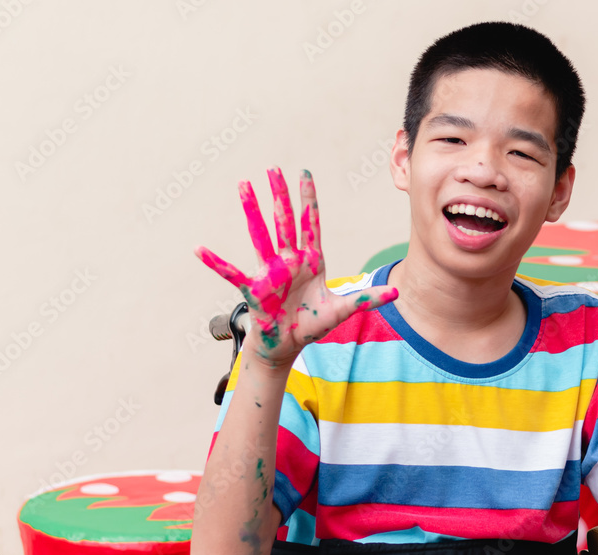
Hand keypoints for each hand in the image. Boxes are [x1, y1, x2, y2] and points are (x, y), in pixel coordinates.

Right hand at [195, 168, 397, 366]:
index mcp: (309, 261)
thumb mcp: (343, 310)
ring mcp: (269, 272)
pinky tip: (200, 250)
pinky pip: (231, 273)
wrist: (287, 343)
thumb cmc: (311, 324)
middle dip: (280, 194)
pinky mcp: (254, 289)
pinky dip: (216, 263)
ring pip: (259, 235)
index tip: (305, 174)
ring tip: (243, 185)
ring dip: (251, 211)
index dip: (308, 199)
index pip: (310, 223)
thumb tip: (397, 293)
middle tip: (274, 168)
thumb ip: (367, 299)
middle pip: (284, 220)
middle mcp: (288, 260)